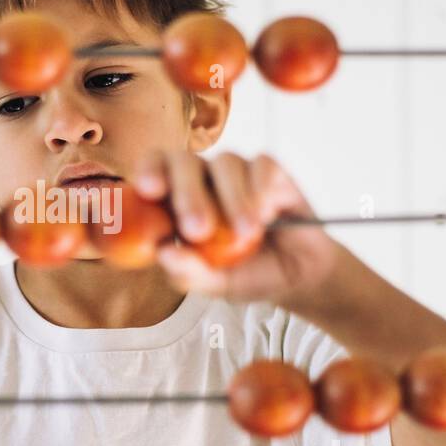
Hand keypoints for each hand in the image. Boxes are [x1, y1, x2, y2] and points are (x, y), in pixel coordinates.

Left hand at [135, 149, 343, 308]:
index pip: (154, 168)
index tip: (150, 189)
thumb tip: (163, 253)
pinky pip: (262, 166)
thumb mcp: (214, 284)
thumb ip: (188, 272)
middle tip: (198, 230)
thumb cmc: (245, 275)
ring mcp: (236, 172)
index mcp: (177, 200)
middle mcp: (203, 178)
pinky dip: (262, 191)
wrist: (296, 278)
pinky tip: (269, 216)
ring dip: (233, 200)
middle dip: (189, 194)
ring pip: (226, 163)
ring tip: (247, 235)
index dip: (149, 170)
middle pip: (185, 162)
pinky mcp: (270, 171)